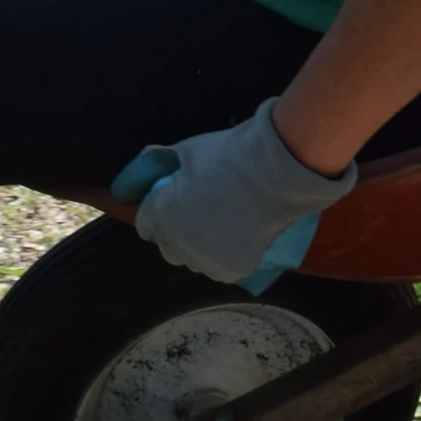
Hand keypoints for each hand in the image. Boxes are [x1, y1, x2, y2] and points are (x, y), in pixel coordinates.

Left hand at [120, 101, 357, 289]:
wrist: (275, 173)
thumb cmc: (229, 155)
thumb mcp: (189, 150)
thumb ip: (163, 161)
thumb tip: (146, 162)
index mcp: (162, 214)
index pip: (145, 225)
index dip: (157, 212)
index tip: (171, 203)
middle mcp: (179, 243)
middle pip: (168, 248)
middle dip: (176, 233)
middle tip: (197, 215)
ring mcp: (206, 260)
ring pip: (194, 261)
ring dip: (199, 248)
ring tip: (221, 227)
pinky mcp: (233, 270)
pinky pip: (220, 268)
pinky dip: (225, 256)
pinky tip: (238, 237)